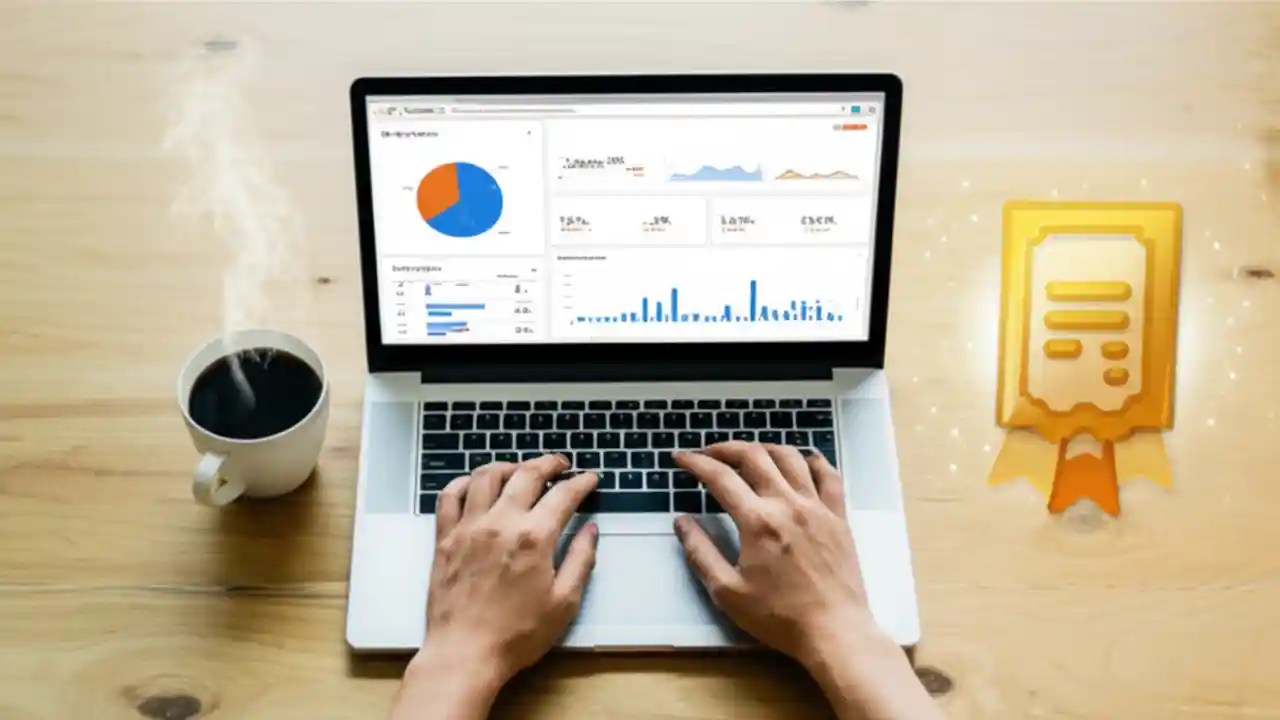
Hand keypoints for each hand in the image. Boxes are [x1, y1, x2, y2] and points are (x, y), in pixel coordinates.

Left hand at [392, 454, 598, 719]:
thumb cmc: (516, 635)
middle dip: (548, 463)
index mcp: (534, 538)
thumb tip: (591, 530)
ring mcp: (469, 528)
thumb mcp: (564, 603)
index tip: (588, 479)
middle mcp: (501, 523)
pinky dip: (464, 483)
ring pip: (486, 476)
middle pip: (526, 474)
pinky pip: (449, 496)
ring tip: (520, 470)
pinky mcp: (445, 539)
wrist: (465, 654)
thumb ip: (581, 560)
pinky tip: (475, 486)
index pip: (564, 495)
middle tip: (560, 465)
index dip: (581, 482)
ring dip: (508, 466)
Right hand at [674, 443, 938, 719]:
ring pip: (790, 457)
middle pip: (754, 456)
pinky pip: (829, 475)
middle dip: (725, 448)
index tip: (681, 458)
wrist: (834, 632)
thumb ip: (701, 553)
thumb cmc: (780, 617)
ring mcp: (817, 507)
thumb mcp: (727, 592)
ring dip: (764, 448)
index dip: (696, 463)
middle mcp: (788, 505)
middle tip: (709, 453)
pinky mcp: (838, 517)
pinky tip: (802, 459)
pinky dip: (812, 460)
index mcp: (758, 522)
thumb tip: (682, 522)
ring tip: (748, 453)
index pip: (720, 477)